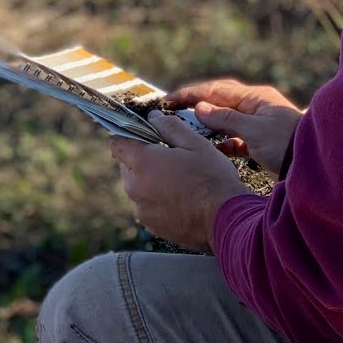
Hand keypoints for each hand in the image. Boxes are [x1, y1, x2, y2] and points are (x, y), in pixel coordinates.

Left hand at [110, 112, 248, 249]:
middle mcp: (135, 187)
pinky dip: (158, 200)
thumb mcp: (195, 143)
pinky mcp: (152, 225)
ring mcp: (142, 209)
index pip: (117, 143)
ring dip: (150, 180)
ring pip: (137, 187)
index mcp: (142, 163)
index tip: (143, 134)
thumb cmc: (212, 178)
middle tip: (169, 156)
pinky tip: (181, 199)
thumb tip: (153, 118)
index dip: (128, 135)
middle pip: (127, 166)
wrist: (226, 219)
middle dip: (142, 158)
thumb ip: (170, 127)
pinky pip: (147, 206)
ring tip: (178, 180)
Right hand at [161, 79, 302, 178]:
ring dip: (207, 126)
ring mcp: (259, 125)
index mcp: (255, 98)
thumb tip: (199, 108)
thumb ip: (226, 119)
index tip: (169, 100)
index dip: (191, 94)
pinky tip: (210, 149)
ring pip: (226, 122)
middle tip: (172, 112)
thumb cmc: (287, 144)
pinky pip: (236, 139)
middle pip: (219, 103)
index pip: (217, 90)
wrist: (314, 165)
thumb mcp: (254, 131)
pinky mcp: (261, 143)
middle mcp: (256, 108)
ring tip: (185, 130)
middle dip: (196, 107)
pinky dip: (222, 143)